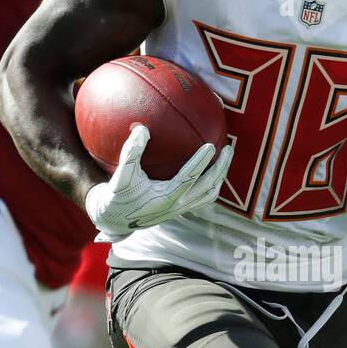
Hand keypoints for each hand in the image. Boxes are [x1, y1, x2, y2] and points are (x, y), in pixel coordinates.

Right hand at [85, 125, 232, 241]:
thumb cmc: (118, 194)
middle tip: (229, 147)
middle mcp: (177, 205)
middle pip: (208, 187)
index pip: (188, 178)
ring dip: (220, 176)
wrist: (117, 219)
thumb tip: (142, 129)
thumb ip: (131, 153)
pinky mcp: (182, 209)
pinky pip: (204, 196)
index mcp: (165, 198)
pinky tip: (212, 167)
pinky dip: (211, 182)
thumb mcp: (121, 175)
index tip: (210, 145)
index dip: (200, 162)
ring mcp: (182, 209)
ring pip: (209, 194)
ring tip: (225, 157)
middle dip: (221, 167)